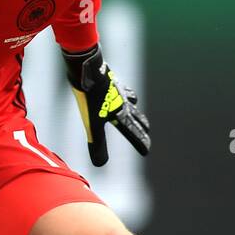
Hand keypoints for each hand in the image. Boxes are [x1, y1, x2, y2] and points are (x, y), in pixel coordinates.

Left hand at [62, 44, 150, 165]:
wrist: (88, 69)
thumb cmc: (91, 97)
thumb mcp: (92, 123)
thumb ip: (97, 143)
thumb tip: (100, 165)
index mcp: (121, 114)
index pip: (133, 133)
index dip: (140, 143)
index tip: (147, 151)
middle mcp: (123, 102)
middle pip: (136, 117)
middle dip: (141, 126)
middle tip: (147, 132)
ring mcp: (118, 90)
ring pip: (130, 100)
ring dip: (134, 107)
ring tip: (134, 108)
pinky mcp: (110, 80)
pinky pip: (120, 87)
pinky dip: (122, 92)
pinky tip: (117, 89)